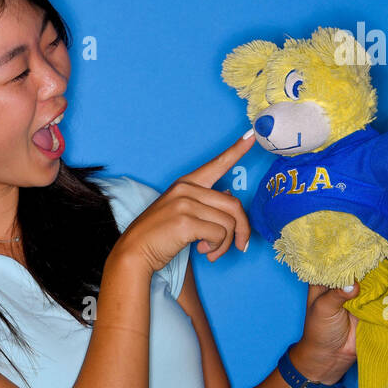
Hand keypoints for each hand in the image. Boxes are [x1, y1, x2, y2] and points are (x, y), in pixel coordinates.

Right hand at [113, 131, 254, 274]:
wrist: (134, 252)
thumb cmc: (159, 235)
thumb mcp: (181, 211)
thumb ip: (204, 204)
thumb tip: (231, 200)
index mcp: (186, 183)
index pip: (216, 164)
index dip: (237, 150)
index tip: (252, 135)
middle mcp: (186, 189)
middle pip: (234, 204)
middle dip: (242, 229)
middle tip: (240, 245)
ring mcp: (185, 204)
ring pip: (228, 223)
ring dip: (225, 243)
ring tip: (211, 251)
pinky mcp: (186, 222)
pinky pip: (219, 234)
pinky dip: (216, 248)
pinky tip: (203, 251)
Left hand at [291, 252, 387, 383]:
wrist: (331, 355)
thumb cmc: (319, 329)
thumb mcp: (322, 309)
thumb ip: (337, 295)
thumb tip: (354, 284)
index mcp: (328, 278)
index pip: (340, 257)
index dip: (352, 248)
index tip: (364, 242)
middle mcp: (347, 281)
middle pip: (364, 262)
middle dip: (375, 256)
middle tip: (383, 255)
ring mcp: (364, 292)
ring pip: (379, 274)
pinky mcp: (376, 303)